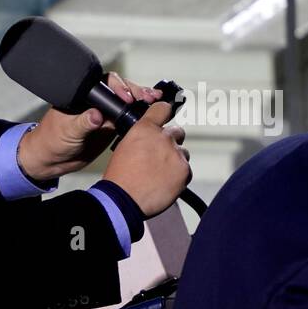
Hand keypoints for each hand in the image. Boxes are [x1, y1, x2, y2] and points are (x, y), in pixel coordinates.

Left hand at [17, 72, 162, 181]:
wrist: (51, 161)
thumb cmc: (51, 140)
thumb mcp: (66, 131)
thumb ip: (82, 122)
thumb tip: (96, 115)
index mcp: (83, 95)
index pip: (105, 83)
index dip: (119, 86)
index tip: (126, 97)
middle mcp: (96, 102)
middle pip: (121, 90)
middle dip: (136, 91)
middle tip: (148, 97)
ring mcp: (105, 115)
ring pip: (127, 104)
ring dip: (141, 102)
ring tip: (155, 102)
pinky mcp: (111, 128)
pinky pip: (128, 121)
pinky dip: (140, 118)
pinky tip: (152, 117)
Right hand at [102, 101, 190, 216]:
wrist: (124, 199)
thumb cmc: (120, 177)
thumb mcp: (124, 146)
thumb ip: (142, 137)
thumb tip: (150, 137)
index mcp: (145, 129)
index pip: (162, 109)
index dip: (164, 111)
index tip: (167, 112)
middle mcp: (163, 138)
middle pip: (177, 132)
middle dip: (171, 142)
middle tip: (160, 156)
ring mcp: (175, 154)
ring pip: (183, 153)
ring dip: (175, 160)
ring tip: (161, 173)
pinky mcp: (184, 171)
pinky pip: (186, 170)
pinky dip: (179, 176)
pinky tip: (165, 182)